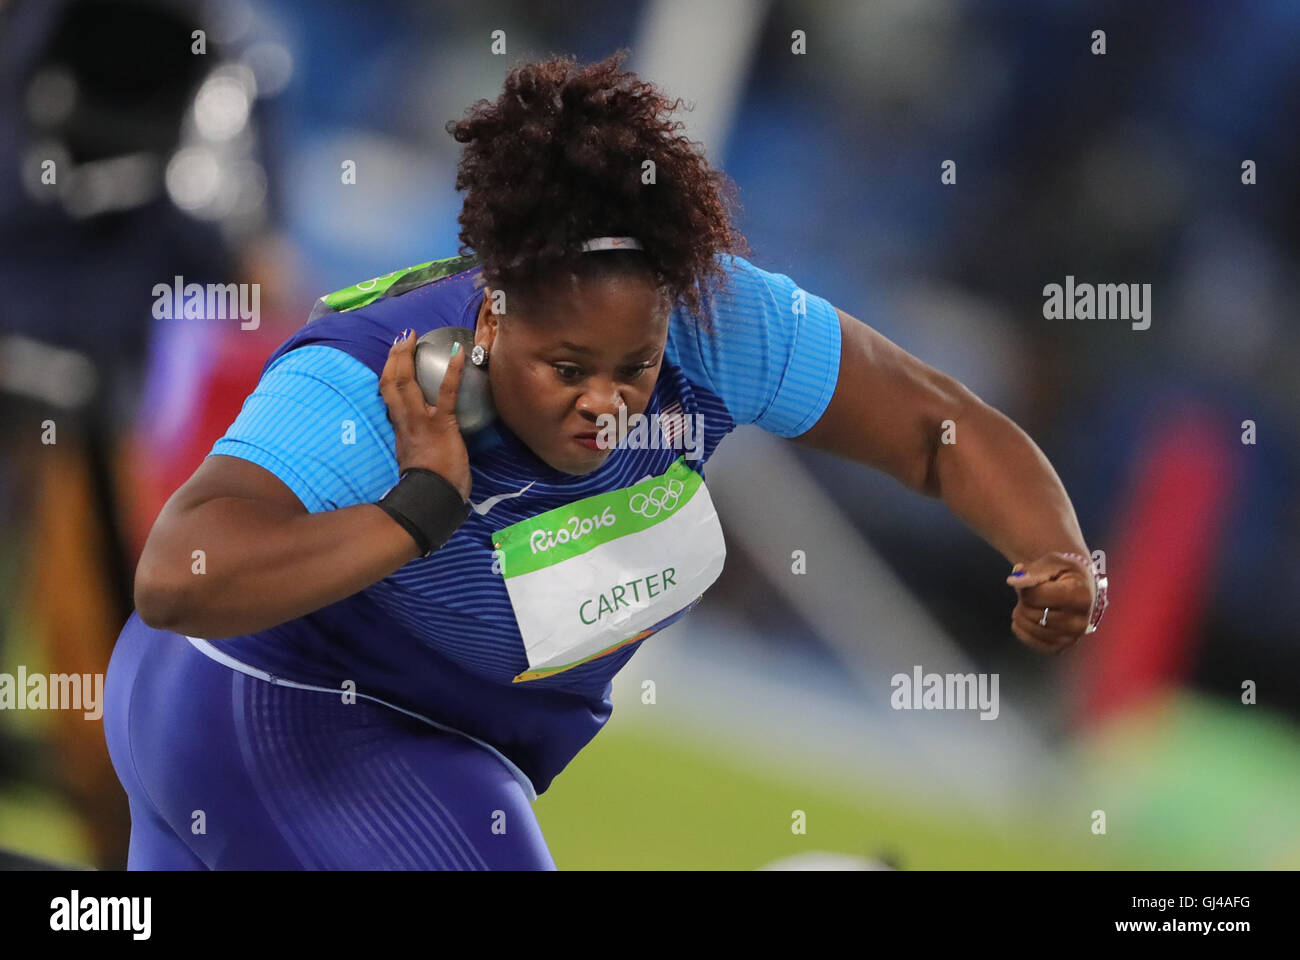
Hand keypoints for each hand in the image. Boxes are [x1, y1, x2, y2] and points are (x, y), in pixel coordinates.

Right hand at [379, 328, 471, 500]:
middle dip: (394, 358)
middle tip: (401, 339)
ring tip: (411, 338)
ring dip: (406, 357)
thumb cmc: (430, 489)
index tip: (392, 361)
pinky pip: (445, 393)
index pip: (388, 398)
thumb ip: (420, 451)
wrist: (432, 498)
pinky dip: (452, 371)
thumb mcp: (418, 465)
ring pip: (405, 383)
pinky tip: (458, 353)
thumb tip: (429, 450)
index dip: (388, 376)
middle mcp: (405, 422)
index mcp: (400, 431)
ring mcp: (420, 421)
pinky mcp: (441, 423)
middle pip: (391, 383)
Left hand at [1005, 552, 1094, 653]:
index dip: (1027, 586)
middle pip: (1030, 612)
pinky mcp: (1060, 648)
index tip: (1037, 581)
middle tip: (1037, 593)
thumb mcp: (1053, 562)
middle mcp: (1080, 621)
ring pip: (1028, 627)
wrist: (1078, 589)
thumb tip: (1012, 581)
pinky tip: (1031, 616)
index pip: (1034, 596)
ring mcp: (1071, 638)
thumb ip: (1033, 570)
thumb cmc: (1064, 573)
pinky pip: (1029, 640)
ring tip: (1036, 604)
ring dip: (1023, 612)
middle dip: (1025, 600)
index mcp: (1081, 596)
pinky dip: (1022, 627)